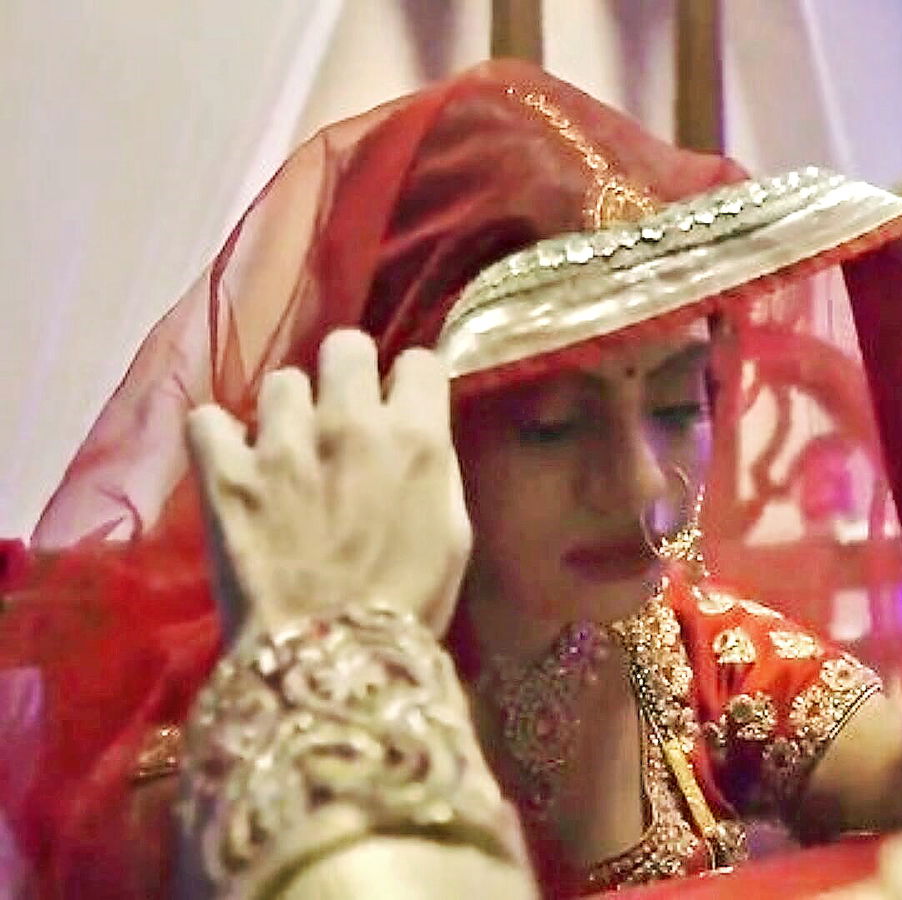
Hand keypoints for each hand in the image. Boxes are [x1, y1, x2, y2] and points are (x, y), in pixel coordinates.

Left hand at [186, 330, 469, 642]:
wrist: (331, 664)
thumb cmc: (409, 609)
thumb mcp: (454, 535)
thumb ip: (435, 471)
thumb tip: (419, 438)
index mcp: (417, 439)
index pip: (419, 362)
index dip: (410, 384)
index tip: (402, 407)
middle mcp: (351, 424)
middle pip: (346, 346)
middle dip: (347, 374)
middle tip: (342, 416)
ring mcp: (281, 445)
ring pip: (281, 381)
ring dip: (287, 412)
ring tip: (285, 452)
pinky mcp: (224, 474)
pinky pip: (207, 418)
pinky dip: (219, 438)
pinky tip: (233, 465)